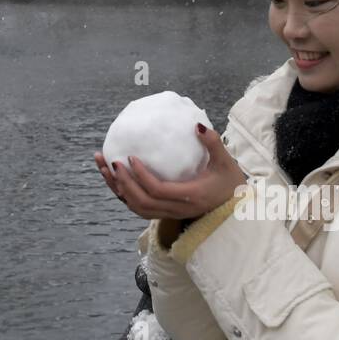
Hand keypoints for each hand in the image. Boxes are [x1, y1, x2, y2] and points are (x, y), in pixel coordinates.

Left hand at [95, 124, 247, 220]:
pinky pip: (140, 209)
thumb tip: (197, 125)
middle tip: (111, 161)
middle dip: (122, 183)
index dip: (141, 176)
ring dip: (118, 189)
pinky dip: (124, 196)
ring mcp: (170, 214)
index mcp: (190, 196)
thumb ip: (213, 143)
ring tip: (104, 167)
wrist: (234, 209)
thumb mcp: (226, 162)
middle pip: (142, 202)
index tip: (130, 158)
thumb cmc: (230, 183)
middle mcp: (177, 209)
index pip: (158, 190)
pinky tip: (115, 179)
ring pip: (137, 208)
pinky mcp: (166, 214)